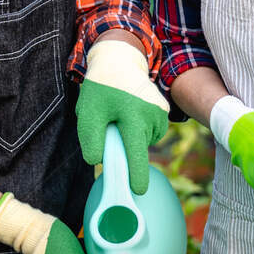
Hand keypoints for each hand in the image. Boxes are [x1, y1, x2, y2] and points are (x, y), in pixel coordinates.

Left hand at [76, 39, 167, 193]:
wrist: (119, 62)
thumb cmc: (101, 88)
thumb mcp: (88, 112)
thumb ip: (91, 138)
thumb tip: (99, 161)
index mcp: (132, 114)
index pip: (135, 150)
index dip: (136, 173)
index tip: (139, 191)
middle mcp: (152, 113)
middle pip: (138, 147)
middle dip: (125, 147)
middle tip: (111, 126)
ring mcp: (161, 112)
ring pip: (145, 141)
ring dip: (132, 137)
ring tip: (120, 116)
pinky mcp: (165, 111)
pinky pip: (151, 132)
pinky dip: (140, 130)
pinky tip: (131, 114)